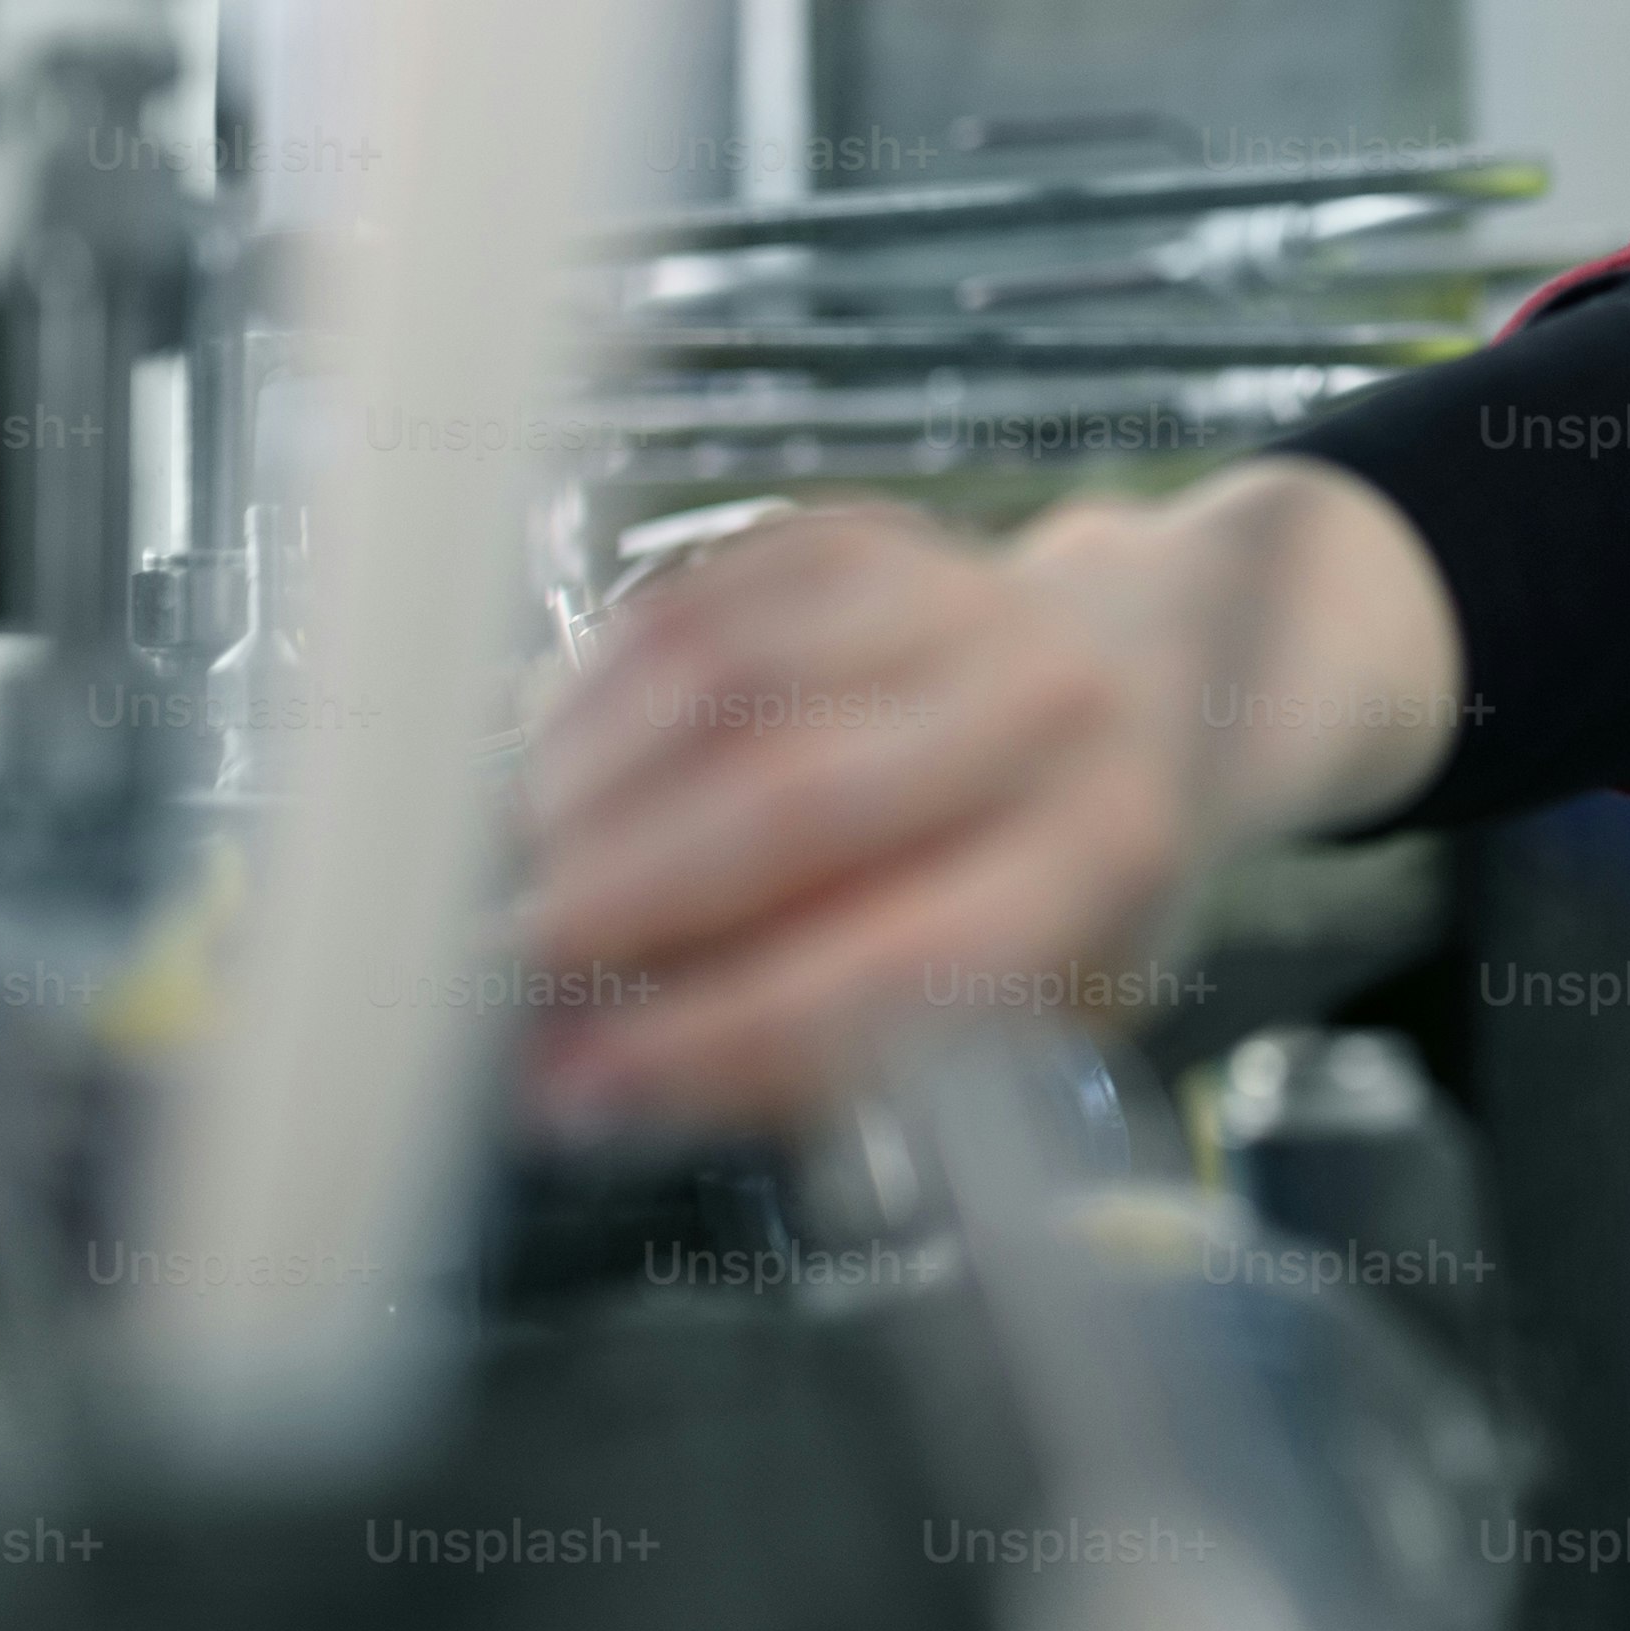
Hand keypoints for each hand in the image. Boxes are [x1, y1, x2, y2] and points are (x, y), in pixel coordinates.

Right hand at [514, 461, 1460, 1131]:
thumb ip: (836, 1057)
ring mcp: (953, 599)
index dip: (710, 1035)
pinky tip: (549, 777)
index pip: (892, 960)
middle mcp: (1046, 705)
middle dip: (615, 904)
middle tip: (488, 978)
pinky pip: (692, 607)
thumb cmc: (1056, 888)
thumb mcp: (1017, 1014)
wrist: (1141, 687)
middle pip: (791, 800)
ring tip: (509, 883)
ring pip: (722, 686)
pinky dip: (594, 701)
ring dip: (584, 797)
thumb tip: (595, 1087)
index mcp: (1102, 853)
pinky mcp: (859, 538)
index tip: (569, 1092)